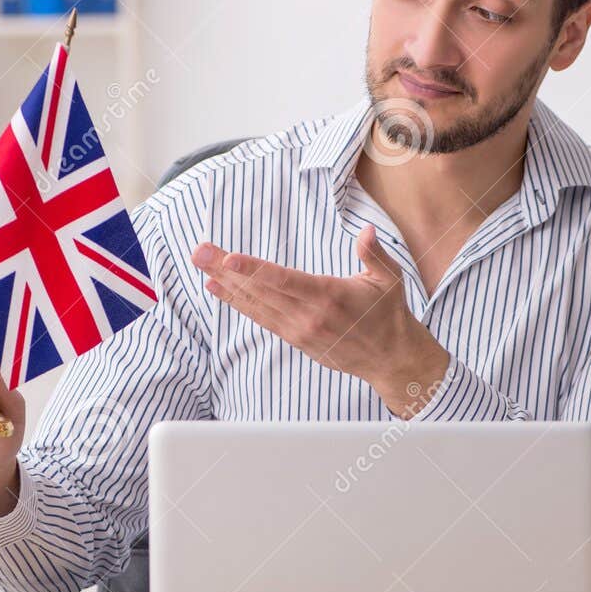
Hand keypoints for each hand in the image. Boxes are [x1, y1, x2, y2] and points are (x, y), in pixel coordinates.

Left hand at [191, 224, 450, 416]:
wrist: (391, 360)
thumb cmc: (389, 314)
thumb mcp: (389, 279)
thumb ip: (374, 253)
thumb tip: (366, 231)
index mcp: (329, 296)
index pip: (283, 280)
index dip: (253, 270)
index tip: (228, 259)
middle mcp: (309, 315)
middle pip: (260, 290)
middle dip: (225, 269)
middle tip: (199, 251)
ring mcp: (299, 330)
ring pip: (255, 304)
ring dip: (226, 284)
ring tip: (201, 265)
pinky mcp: (295, 339)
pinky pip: (261, 318)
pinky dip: (238, 302)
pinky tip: (219, 288)